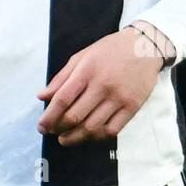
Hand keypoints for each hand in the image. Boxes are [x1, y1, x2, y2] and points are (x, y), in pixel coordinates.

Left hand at [37, 27, 164, 145]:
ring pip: (93, 127)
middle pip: (75, 116)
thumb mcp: (82, 56)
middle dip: (59, 129)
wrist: (144, 46)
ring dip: (76, 138)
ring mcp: (119, 98)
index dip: (49, 117)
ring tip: (66, 139)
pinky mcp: (133, 107)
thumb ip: (61, 77)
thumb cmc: (109, 50)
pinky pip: (112, 130)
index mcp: (86, 70)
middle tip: (52, 133)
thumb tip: (41, 96)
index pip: (63, 99)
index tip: (41, 127)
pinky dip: (97, 137)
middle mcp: (102, 85)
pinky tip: (89, 136)